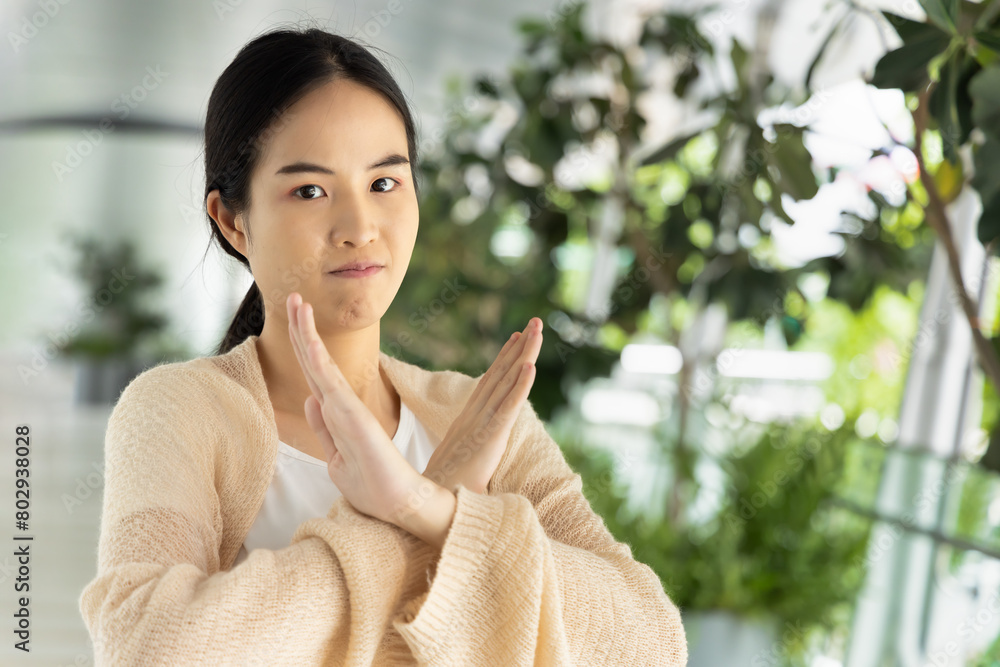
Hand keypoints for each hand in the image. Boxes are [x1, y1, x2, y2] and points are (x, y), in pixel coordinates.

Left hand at [286, 292, 425, 526]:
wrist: (398, 505)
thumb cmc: (372, 487)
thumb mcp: (337, 459)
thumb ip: (323, 430)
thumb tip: (309, 401)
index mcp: (336, 415)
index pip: (315, 373)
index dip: (304, 345)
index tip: (295, 318)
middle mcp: (341, 405)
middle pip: (315, 361)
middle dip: (302, 328)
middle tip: (294, 296)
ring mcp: (347, 408)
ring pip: (320, 364)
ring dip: (307, 332)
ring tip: (298, 302)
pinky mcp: (354, 415)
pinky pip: (330, 381)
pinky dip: (317, 357)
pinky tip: (308, 337)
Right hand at [419, 317, 541, 495]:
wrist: (428, 510)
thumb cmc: (441, 493)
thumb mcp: (458, 468)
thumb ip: (467, 459)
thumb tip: (473, 462)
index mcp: (469, 422)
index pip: (490, 384)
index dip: (504, 360)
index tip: (516, 338)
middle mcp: (475, 417)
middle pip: (500, 375)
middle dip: (519, 348)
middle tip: (534, 322)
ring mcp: (481, 425)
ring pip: (506, 384)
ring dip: (523, 356)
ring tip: (536, 330)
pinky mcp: (489, 438)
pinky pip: (508, 408)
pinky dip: (519, 387)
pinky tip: (530, 367)